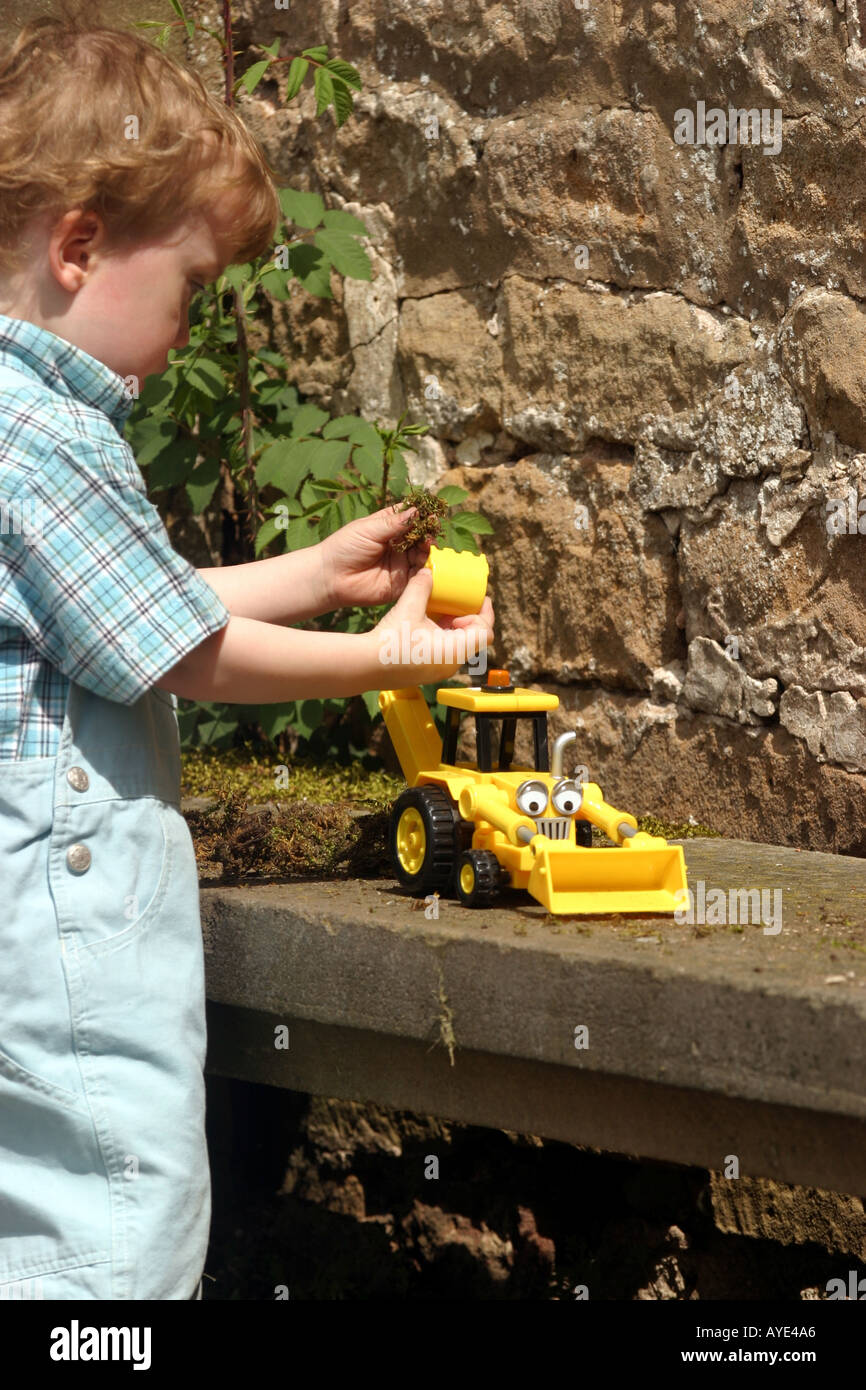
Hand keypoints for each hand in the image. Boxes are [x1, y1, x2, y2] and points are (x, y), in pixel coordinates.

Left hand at [319, 504, 431, 610]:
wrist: (331, 578)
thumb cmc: (345, 548)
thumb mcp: (369, 529)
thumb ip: (394, 523)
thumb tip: (417, 510)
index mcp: (388, 528)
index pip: (409, 518)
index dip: (420, 514)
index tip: (429, 511)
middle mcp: (397, 545)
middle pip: (419, 536)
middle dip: (426, 531)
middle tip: (431, 527)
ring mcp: (400, 563)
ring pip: (421, 554)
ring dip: (426, 548)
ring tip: (427, 543)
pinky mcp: (402, 582)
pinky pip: (418, 575)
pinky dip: (425, 568)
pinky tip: (425, 561)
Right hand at [368, 565, 494, 686]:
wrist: (365, 666)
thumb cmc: (389, 642)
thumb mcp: (408, 607)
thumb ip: (422, 587)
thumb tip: (428, 572)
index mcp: (455, 650)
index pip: (485, 632)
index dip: (485, 613)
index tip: (478, 599)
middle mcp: (451, 664)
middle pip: (474, 638)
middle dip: (468, 617)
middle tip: (457, 601)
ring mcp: (439, 670)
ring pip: (458, 645)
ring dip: (454, 626)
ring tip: (440, 610)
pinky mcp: (427, 672)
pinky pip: (444, 652)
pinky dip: (442, 636)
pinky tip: (426, 624)